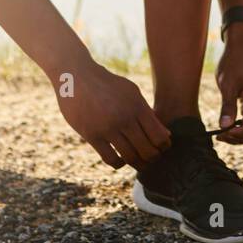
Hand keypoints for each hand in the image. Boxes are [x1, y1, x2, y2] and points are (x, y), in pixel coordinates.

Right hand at [54, 59, 170, 170]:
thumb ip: (148, 113)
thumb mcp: (132, 93)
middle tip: (152, 159)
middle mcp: (124, 118)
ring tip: (139, 163)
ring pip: (129, 157)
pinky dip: (119, 164)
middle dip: (153, 159)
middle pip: (147, 150)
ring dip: (138, 164)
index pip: (159, 137)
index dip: (164, 147)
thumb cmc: (108, 85)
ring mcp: (107, 128)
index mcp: (137, 107)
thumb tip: (166, 135)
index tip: (162, 149)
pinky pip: (110, 158)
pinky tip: (121, 161)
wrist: (76, 77)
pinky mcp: (92, 136)